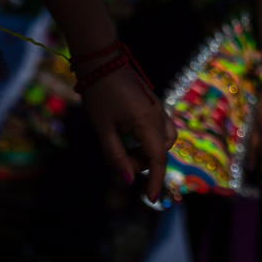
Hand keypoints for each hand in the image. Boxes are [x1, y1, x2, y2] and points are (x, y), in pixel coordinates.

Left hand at [80, 68, 177, 203]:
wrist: (101, 61)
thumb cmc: (98, 94)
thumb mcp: (102, 129)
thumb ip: (116, 155)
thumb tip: (127, 179)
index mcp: (147, 122)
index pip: (157, 159)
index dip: (155, 181)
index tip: (150, 200)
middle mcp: (158, 116)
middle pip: (161, 151)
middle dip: (142, 163)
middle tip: (117, 162)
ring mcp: (158, 109)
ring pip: (164, 140)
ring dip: (147, 152)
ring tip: (123, 151)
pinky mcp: (153, 105)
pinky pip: (159, 129)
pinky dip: (148, 140)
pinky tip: (127, 138)